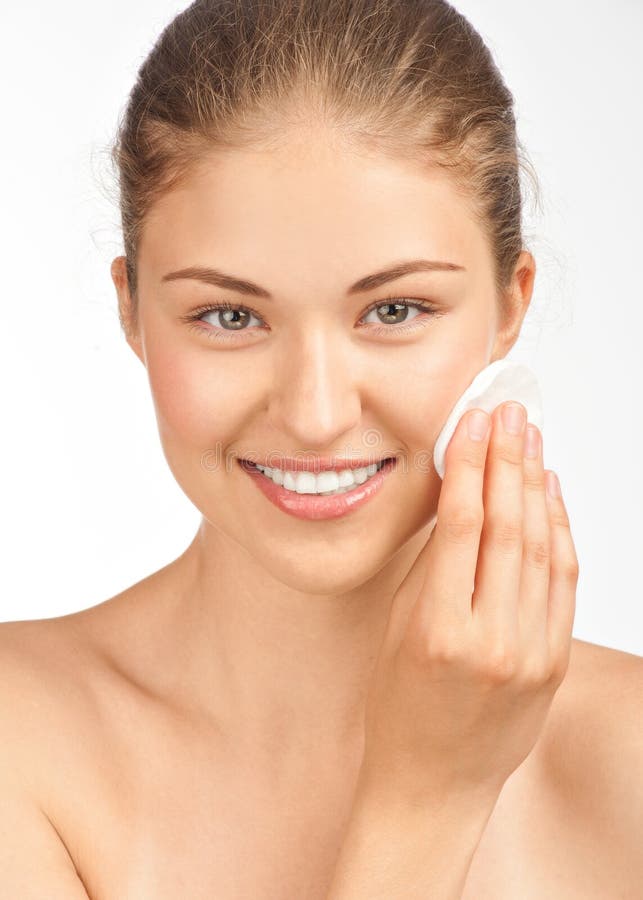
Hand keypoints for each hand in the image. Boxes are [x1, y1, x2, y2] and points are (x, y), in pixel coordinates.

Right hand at [358, 401, 578, 808]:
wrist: (434, 783)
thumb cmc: (399, 709)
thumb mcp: (397, 630)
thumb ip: (432, 565)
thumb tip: (459, 496)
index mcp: (437, 631)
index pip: (462, 526)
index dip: (469, 465)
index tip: (473, 423)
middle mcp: (492, 640)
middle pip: (508, 528)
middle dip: (509, 461)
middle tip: (509, 413)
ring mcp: (532, 654)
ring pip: (543, 549)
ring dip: (537, 486)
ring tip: (530, 439)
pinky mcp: (556, 662)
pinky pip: (564, 582)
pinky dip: (560, 532)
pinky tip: (550, 494)